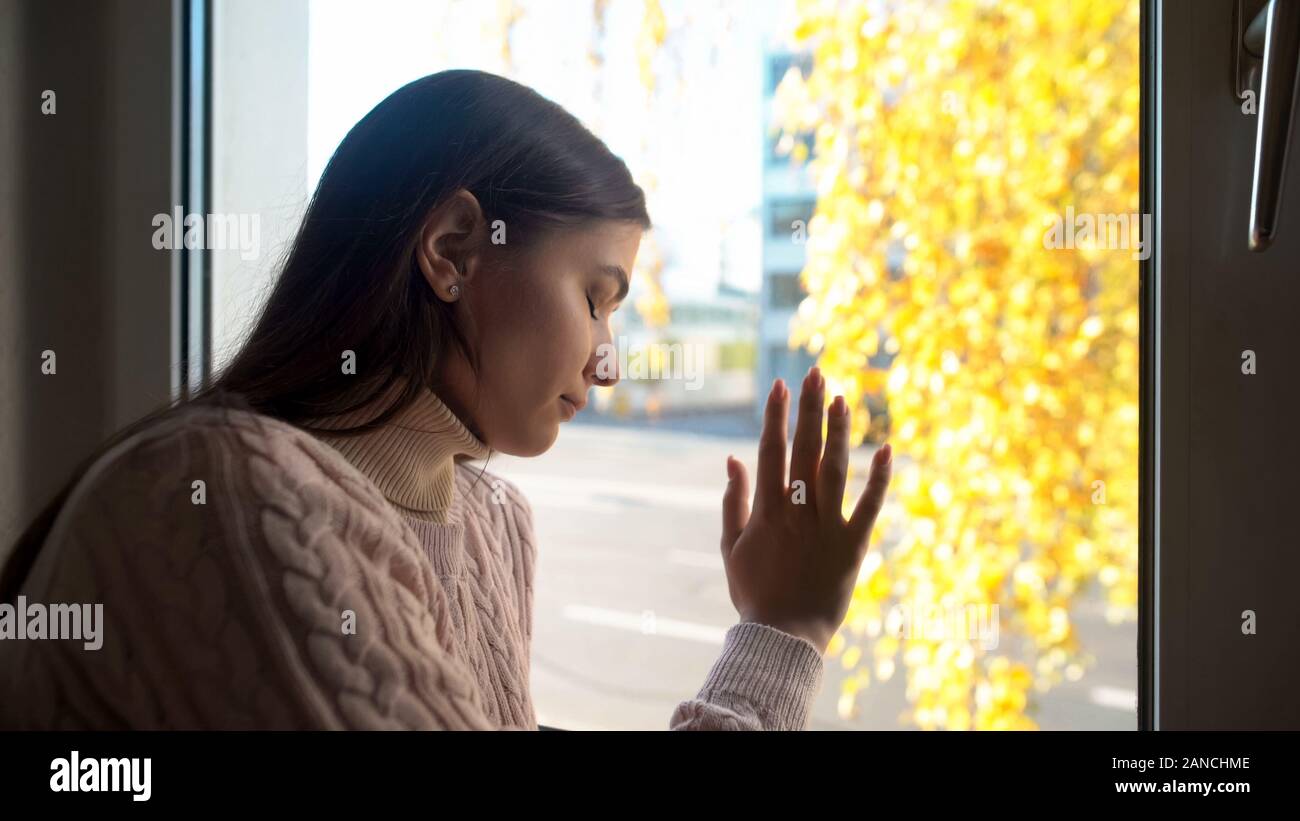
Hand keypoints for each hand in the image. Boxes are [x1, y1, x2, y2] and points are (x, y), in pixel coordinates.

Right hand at [720, 367, 892, 654]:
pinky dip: (877, 478)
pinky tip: (884, 448)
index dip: (776, 415)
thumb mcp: (732, 546)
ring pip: (834, 469)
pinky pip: (868, 506)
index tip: (780, 385)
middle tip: (815, 373)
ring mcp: (826, 527)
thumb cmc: (754, 592)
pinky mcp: (852, 545)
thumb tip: (733, 458)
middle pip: (803, 449)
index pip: (771, 450)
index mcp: (766, 510)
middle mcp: (797, 512)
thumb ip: (733, 500)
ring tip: (841, 397)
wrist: (784, 637)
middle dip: (809, 408)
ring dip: (838, 431)